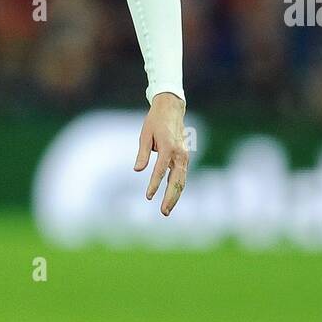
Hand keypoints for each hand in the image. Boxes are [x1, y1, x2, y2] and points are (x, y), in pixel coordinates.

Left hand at [134, 91, 188, 215]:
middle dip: (170, 197)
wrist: (171, 109)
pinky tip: (171, 198)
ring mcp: (184, 156)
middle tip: (163, 212)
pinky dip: (177, 188)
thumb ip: (142, 153)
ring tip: (166, 210)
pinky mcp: (184, 158)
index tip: (148, 197)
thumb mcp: (145, 135)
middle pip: (176, 180)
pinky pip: (181, 176)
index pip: (161, 170)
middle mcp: (180, 154)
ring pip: (181, 181)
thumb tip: (137, 170)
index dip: (154, 184)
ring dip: (175, 196)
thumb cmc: (155, 122)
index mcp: (168, 147)